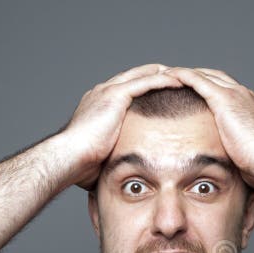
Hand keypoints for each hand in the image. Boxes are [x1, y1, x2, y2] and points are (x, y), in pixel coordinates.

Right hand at [60, 63, 183, 189]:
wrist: (70, 158)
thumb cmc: (80, 165)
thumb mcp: (100, 157)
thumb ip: (112, 156)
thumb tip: (119, 176)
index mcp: (98, 105)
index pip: (126, 90)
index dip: (145, 89)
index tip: (163, 94)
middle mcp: (102, 93)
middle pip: (135, 76)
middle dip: (156, 75)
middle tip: (178, 78)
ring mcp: (108, 91)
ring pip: (142, 74)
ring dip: (163, 75)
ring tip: (184, 76)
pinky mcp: (115, 95)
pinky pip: (145, 82)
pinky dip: (162, 80)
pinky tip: (178, 81)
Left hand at [161, 67, 253, 190]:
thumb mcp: (244, 153)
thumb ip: (234, 149)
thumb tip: (227, 164)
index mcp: (248, 106)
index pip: (223, 89)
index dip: (206, 88)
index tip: (190, 92)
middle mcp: (242, 94)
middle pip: (213, 77)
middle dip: (194, 76)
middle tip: (173, 78)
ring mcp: (233, 93)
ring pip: (203, 75)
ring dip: (184, 73)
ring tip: (164, 74)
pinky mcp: (223, 98)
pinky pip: (197, 80)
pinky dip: (181, 76)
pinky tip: (167, 76)